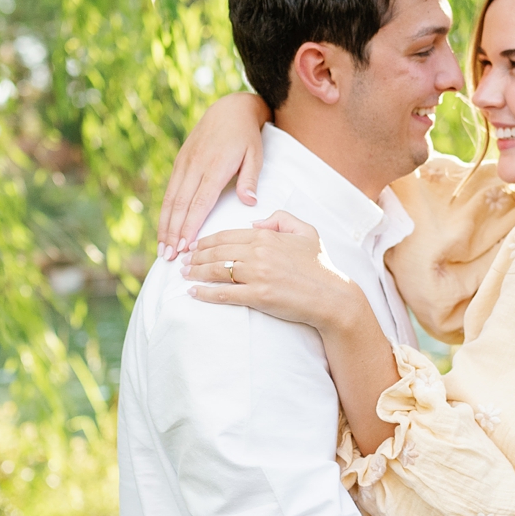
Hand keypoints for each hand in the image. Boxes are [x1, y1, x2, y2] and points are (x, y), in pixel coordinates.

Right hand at [157, 92, 270, 258]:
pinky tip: (163, 229)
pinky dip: (165, 212)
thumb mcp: (255, 155)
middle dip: (173, 233)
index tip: (185, 246)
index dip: (190, 226)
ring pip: (170, 200)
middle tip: (170, 257)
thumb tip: (250, 203)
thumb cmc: (247, 137)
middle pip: (180, 205)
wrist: (229, 109)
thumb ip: (250, 179)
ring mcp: (184, 164)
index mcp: (215, 166)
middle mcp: (195, 166)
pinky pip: (169, 191)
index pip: (199, 202)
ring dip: (165, 226)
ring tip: (163, 250)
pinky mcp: (180, 162)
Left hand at [185, 212, 364, 330]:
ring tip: (185, 274)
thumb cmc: (319, 265)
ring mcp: (257, 275)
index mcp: (267, 236)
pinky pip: (224, 293)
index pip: (227, 236)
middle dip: (196, 256)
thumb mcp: (306, 231)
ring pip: (216, 271)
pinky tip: (193, 292)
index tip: (195, 246)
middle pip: (217, 252)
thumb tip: (254, 223)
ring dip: (196, 272)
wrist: (331, 296)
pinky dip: (205, 293)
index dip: (207, 241)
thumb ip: (281, 219)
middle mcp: (259, 253)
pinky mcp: (258, 296)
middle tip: (183, 261)